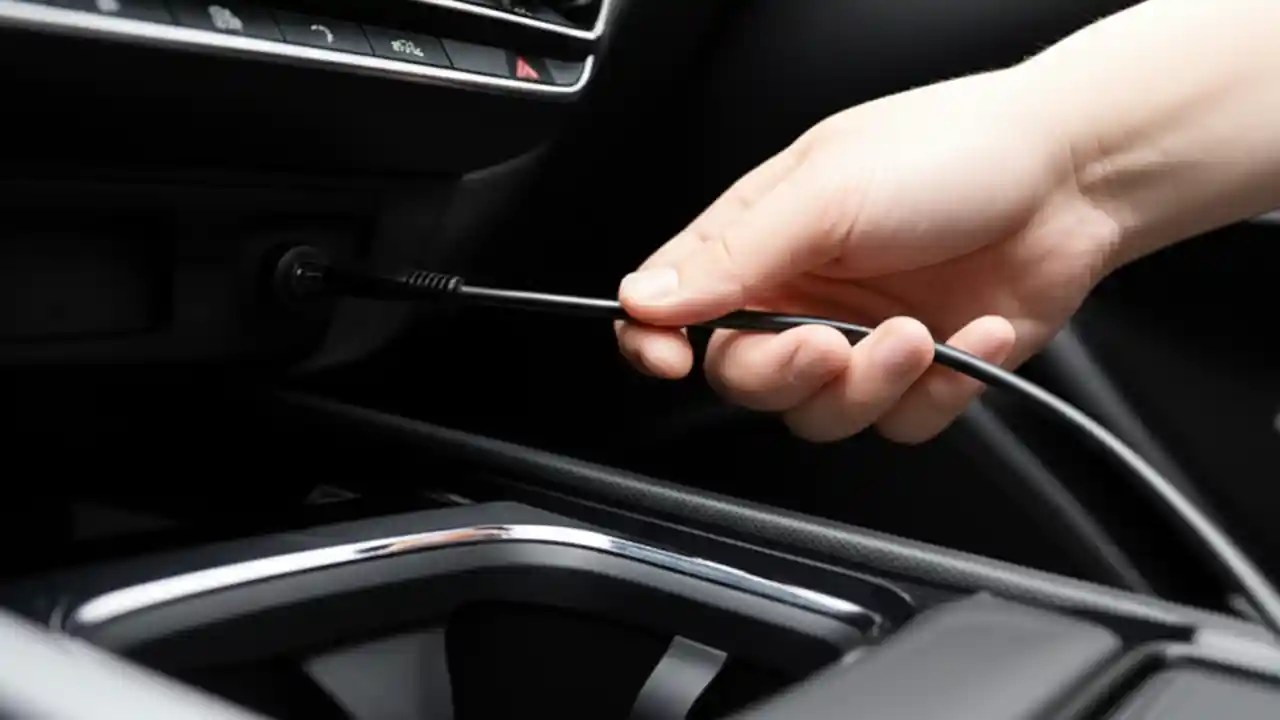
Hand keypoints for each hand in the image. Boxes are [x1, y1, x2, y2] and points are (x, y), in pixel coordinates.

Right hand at [615, 66, 1119, 442]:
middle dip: (785, 373)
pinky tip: (975, 331)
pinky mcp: (924, 375)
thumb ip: (733, 256)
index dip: (654, 341)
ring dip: (872, 385)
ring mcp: (861, 340)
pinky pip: (903, 423)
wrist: (1075, 176)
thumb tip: (646, 298)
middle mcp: (801, 294)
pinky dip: (941, 388)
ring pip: (822, 416)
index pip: (671, 304)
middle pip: (746, 379)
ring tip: (918, 331)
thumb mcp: (827, 194)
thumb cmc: (953, 153)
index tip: (669, 360)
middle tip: (825, 344)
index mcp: (760, 240)